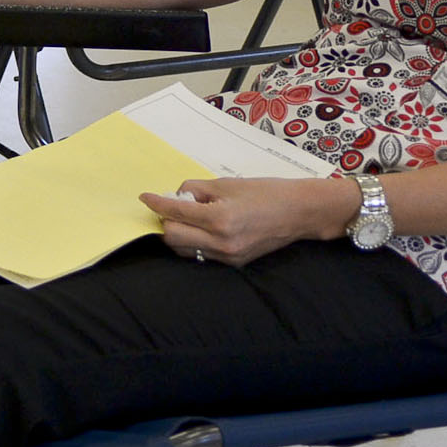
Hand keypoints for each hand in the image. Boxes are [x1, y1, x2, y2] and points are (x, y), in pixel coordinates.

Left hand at [138, 175, 356, 265]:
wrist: (299, 212)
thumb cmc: (266, 192)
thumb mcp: (226, 183)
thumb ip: (195, 191)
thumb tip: (173, 197)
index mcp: (220, 219)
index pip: (174, 213)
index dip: (156, 203)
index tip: (146, 197)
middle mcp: (222, 242)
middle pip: (172, 237)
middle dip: (165, 220)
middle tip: (170, 206)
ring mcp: (228, 256)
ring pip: (184, 249)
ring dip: (177, 233)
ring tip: (188, 217)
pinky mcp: (234, 263)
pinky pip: (201, 255)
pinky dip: (193, 242)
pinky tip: (201, 229)